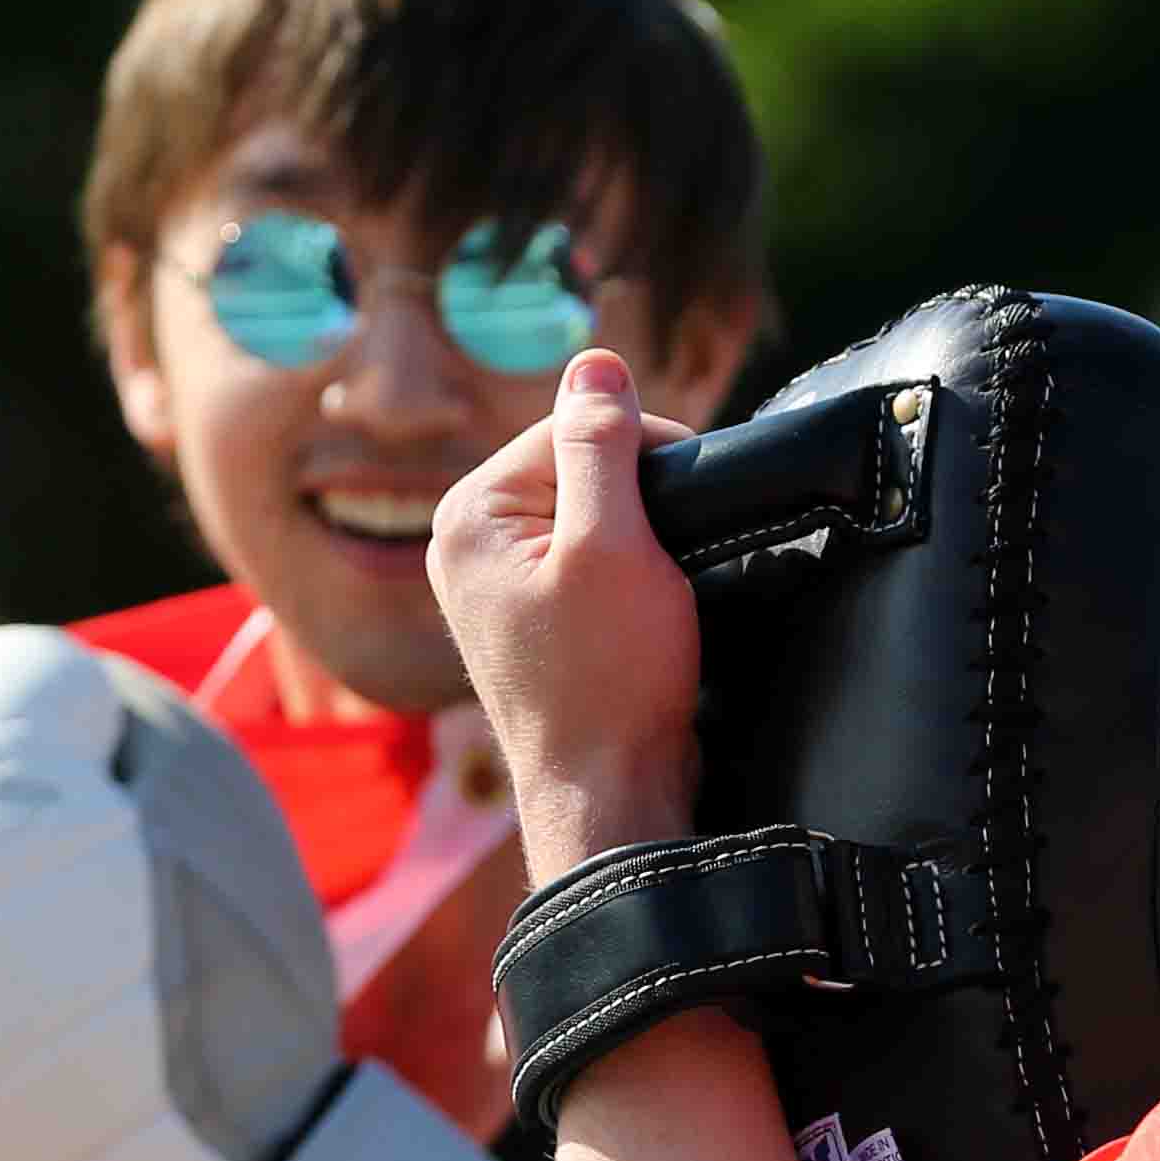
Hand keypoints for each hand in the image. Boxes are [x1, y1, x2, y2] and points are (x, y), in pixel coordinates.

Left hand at [431, 350, 706, 881]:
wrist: (607, 799)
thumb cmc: (608, 682)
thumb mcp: (613, 545)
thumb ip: (600, 446)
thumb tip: (596, 362)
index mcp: (468, 514)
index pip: (568, 427)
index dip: (642, 447)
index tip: (694, 489)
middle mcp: (465, 546)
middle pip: (575, 470)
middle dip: (638, 498)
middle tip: (679, 551)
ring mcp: (493, 591)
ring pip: (586, 519)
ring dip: (638, 540)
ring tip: (661, 592)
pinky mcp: (529, 628)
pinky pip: (584, 566)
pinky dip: (626, 576)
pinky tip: (646, 615)